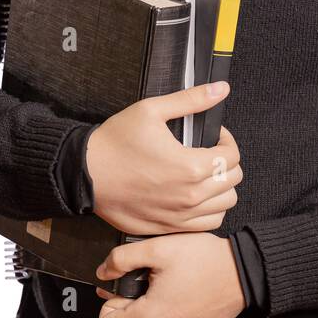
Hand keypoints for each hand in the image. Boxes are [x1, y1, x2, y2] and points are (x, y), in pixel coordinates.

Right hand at [84, 82, 242, 235]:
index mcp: (190, 166)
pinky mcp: (167, 228)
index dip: (227, 141)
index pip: (233, 157)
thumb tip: (221, 89)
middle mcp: (189, 196)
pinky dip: (208, 211)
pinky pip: (206, 225)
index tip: (215, 136)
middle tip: (210, 153)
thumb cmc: (114, 143)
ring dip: (221, 188)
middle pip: (233, 182)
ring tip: (205, 174)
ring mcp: (179, 216)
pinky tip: (195, 196)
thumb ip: (191, 100)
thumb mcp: (152, 110)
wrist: (84, 174)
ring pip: (224, 206)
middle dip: (227, 162)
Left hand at [95, 233, 246, 317]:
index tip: (123, 287)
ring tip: (172, 282)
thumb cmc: (203, 259)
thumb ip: (121, 259)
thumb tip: (103, 272)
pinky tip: (185, 291)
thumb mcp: (157, 248)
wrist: (244, 272)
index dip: (107, 305)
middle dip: (134, 301)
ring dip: (154, 306)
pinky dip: (171, 312)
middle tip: (153, 277)